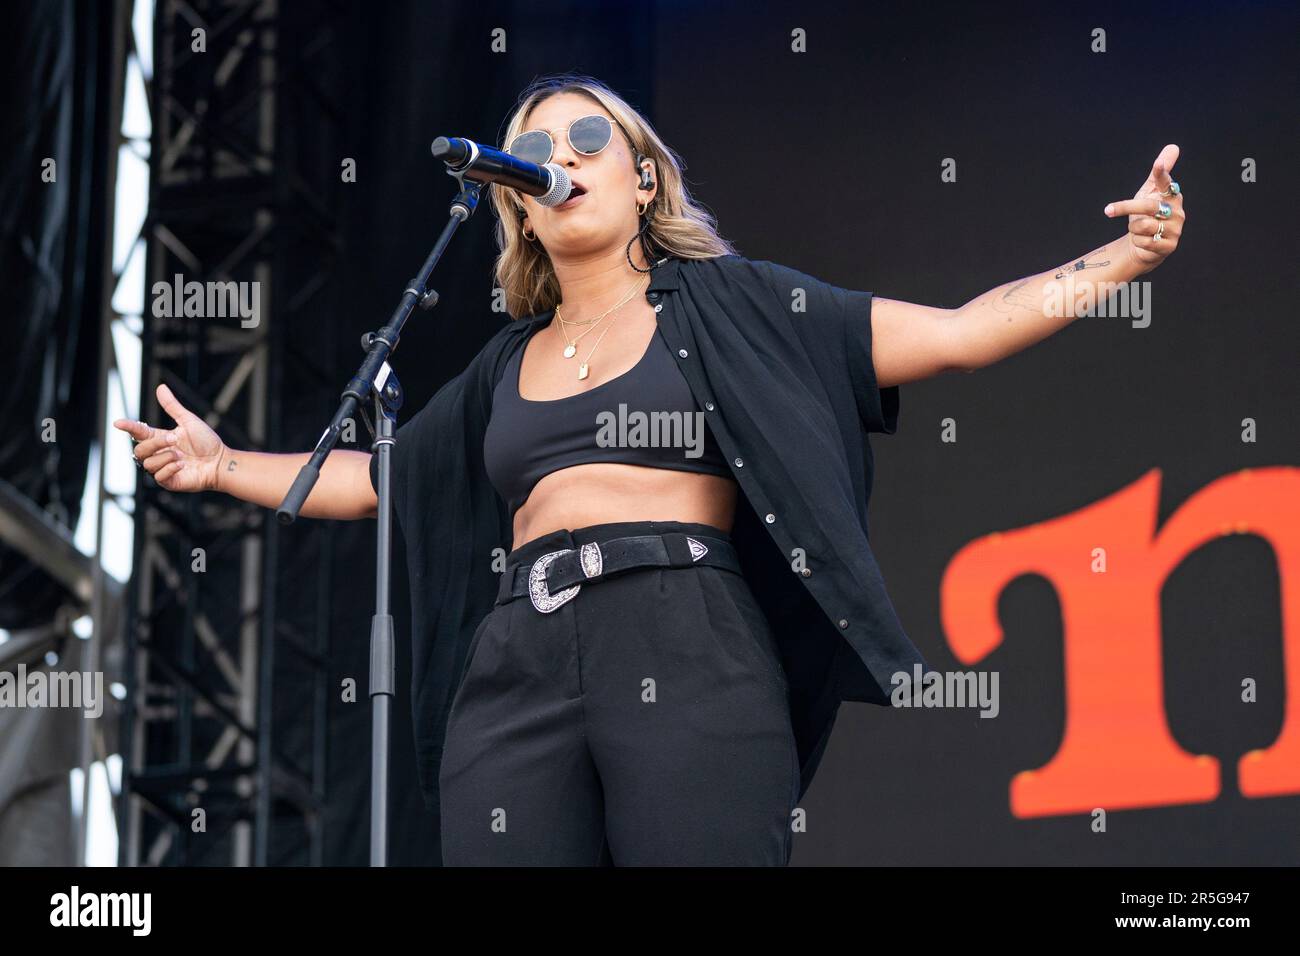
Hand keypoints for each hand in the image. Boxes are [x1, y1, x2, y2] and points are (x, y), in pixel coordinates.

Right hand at [112, 384, 226, 492]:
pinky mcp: (169, 482)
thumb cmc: (206, 442)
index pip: (138, 433)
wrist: (221, 461)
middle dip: (156, 443)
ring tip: (182, 456)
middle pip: (140, 450)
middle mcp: (159, 454)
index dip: (128, 427)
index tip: (118, 423)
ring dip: (166, 457)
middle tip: (175, 439)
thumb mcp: (188, 421)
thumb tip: (160, 387)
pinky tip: (182, 465)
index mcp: (160, 439)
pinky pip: (158, 477)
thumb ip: (172, 406)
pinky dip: (169, 469)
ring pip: (148, 464)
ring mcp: (163, 468)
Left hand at [1104, 144, 1184, 273]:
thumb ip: (1157, 174)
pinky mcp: (1169, 246)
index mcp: (1172, 196)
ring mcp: (1176, 229)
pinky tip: (1142, 241)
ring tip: (1138, 230)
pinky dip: (1137, 241)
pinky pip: (1144, 241)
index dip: (1162, 173)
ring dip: (1133, 228)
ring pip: (1143, 225)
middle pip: (1147, 206)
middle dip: (1125, 207)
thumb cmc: (1146, 214)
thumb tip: (1173, 147)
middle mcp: (1177, 212)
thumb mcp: (1149, 192)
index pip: (1166, 182)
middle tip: (1107, 210)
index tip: (1157, 164)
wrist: (1145, 244)